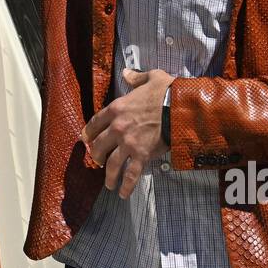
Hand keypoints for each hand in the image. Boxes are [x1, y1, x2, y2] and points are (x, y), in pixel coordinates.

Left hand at [80, 68, 173, 197]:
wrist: (181, 107)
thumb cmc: (167, 91)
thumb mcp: (151, 77)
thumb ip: (136, 78)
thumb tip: (126, 72)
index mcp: (117, 108)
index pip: (95, 123)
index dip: (88, 133)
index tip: (86, 139)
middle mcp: (118, 127)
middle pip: (99, 145)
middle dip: (96, 155)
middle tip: (98, 161)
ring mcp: (129, 143)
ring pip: (112, 163)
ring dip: (108, 176)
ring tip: (108, 184)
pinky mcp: (142, 155)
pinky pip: (131, 173)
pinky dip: (126, 185)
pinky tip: (122, 194)